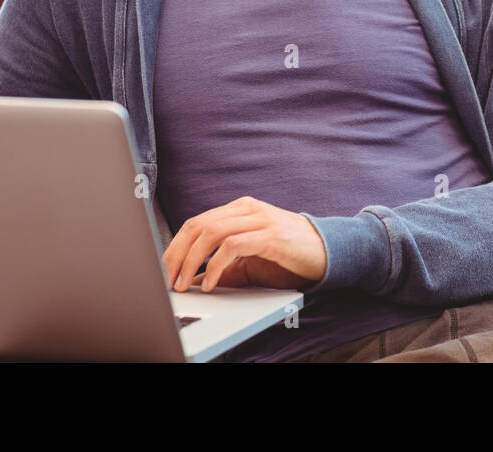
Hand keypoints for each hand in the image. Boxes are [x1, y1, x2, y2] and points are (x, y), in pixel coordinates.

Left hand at [163, 196, 327, 293]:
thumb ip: (224, 265)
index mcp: (239, 209)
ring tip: (185, 283)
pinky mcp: (270, 235)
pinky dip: (216, 266)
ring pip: (211, 232)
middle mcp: (246, 209)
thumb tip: (193, 281)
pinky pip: (233, 245)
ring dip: (192, 261)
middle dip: (177, 254)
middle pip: (198, 225)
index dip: (175, 247)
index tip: (165, 270)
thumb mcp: (250, 259)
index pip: (196, 222)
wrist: (328, 251)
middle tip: (168, 279)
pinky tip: (211, 283)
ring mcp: (259, 219)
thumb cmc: (288, 255)